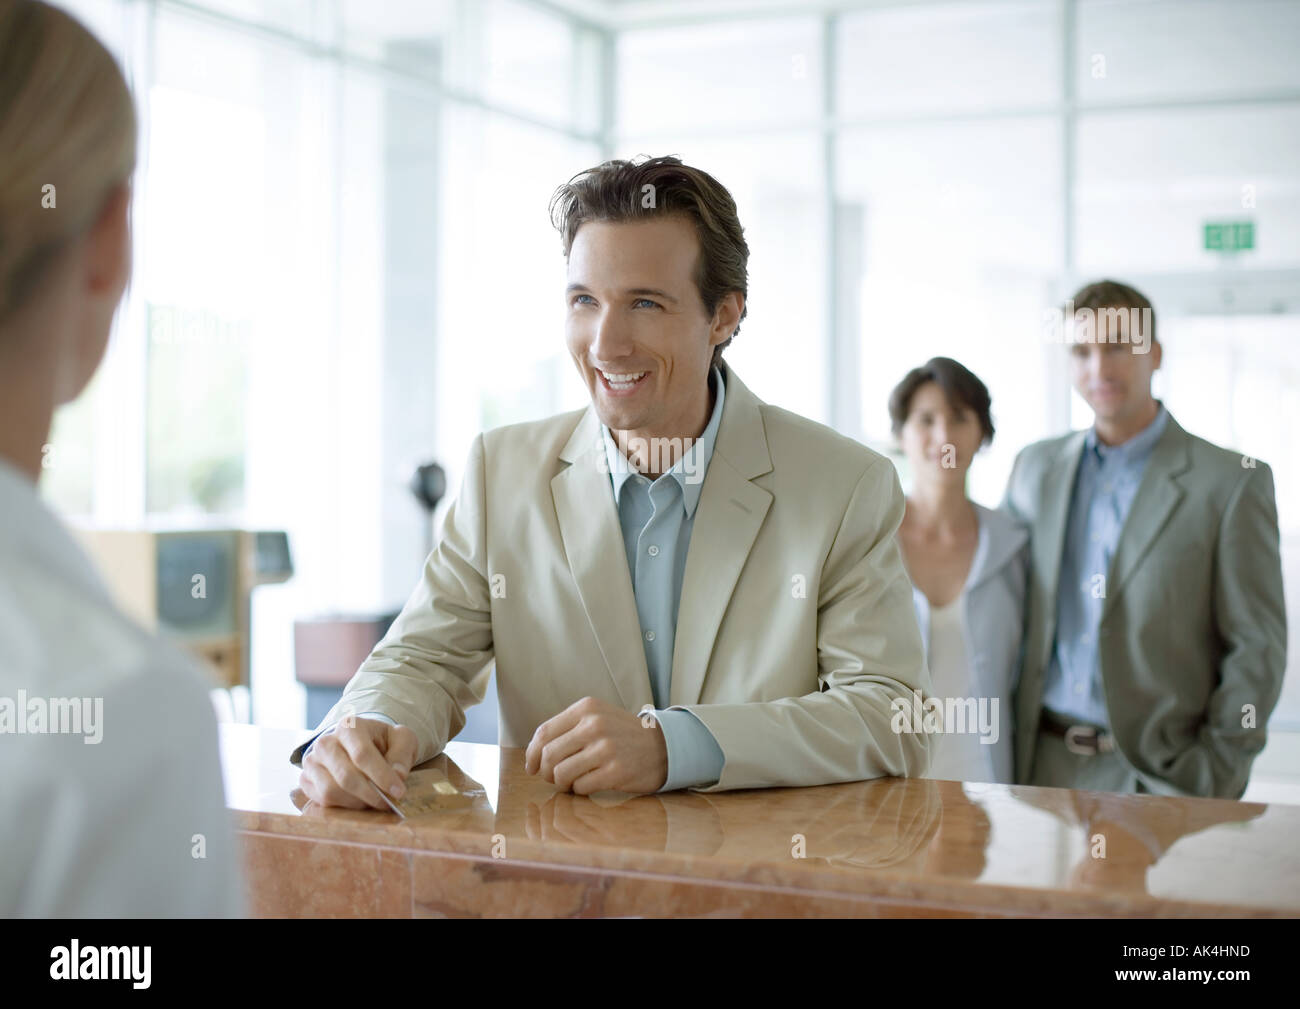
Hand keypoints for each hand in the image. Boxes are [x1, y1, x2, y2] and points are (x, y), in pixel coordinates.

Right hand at [299, 716, 418, 809]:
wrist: (363, 744)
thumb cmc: (384, 743)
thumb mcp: (402, 740)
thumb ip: (402, 755)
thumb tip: (397, 776)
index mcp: (349, 726)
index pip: (362, 754)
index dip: (382, 776)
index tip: (399, 791)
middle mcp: (325, 742)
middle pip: (346, 776)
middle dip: (371, 794)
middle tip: (388, 802)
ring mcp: (312, 761)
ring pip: (331, 791)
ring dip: (357, 802)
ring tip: (375, 801)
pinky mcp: (306, 779)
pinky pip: (322, 800)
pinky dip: (343, 806)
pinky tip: (359, 801)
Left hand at [525, 696, 667, 794]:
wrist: (664, 747)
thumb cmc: (622, 735)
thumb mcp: (597, 717)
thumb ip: (567, 729)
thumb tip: (534, 756)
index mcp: (587, 708)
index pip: (544, 733)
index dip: (531, 754)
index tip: (531, 767)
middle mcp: (595, 725)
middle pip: (548, 755)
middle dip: (546, 772)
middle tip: (554, 778)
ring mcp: (606, 748)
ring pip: (561, 773)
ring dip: (562, 783)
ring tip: (572, 782)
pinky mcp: (615, 771)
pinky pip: (580, 787)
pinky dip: (579, 790)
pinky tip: (590, 784)